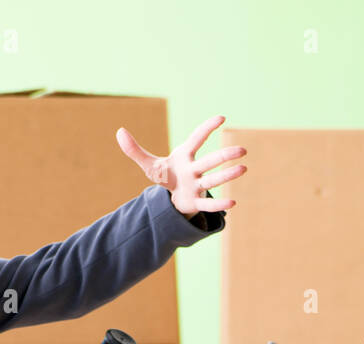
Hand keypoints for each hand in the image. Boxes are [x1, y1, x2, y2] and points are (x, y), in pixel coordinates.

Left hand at [117, 114, 245, 217]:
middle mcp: (194, 169)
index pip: (196, 139)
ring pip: (212, 180)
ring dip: (228, 175)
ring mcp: (197, 185)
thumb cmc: (167, 176)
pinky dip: (218, 205)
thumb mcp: (149, 165)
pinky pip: (207, 205)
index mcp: (184, 156)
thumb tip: (119, 131)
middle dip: (224, 156)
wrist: (173, 198)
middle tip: (242, 150)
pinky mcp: (195, 202)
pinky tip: (233, 204)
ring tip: (244, 168)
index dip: (207, 128)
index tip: (221, 118)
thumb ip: (134, 150)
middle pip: (209, 162)